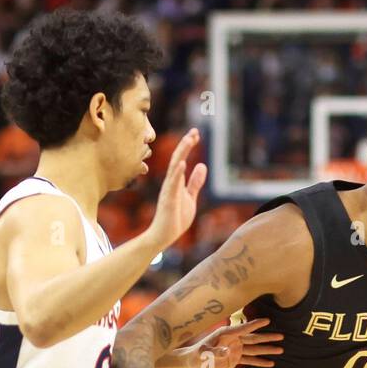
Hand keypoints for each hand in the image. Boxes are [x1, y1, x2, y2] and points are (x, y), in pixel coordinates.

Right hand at [144, 128, 206, 250]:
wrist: (164, 236)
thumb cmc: (175, 218)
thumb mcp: (190, 197)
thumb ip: (195, 182)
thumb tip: (202, 165)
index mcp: (176, 181)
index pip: (182, 158)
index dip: (188, 146)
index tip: (196, 133)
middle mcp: (171, 182)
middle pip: (178, 158)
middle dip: (186, 144)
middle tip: (194, 131)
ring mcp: (169, 190)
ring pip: (175, 167)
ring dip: (182, 153)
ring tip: (189, 140)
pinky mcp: (169, 200)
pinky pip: (173, 184)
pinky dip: (178, 173)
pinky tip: (183, 163)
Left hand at [183, 318, 283, 367]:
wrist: (192, 364)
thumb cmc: (196, 355)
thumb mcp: (204, 353)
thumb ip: (216, 352)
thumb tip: (229, 352)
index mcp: (226, 334)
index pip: (244, 328)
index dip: (255, 324)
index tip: (267, 320)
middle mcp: (233, 340)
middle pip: (254, 338)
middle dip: (267, 337)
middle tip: (281, 336)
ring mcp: (235, 349)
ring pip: (254, 349)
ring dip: (267, 349)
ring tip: (281, 349)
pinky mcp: (234, 359)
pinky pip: (250, 360)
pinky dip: (260, 362)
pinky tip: (270, 363)